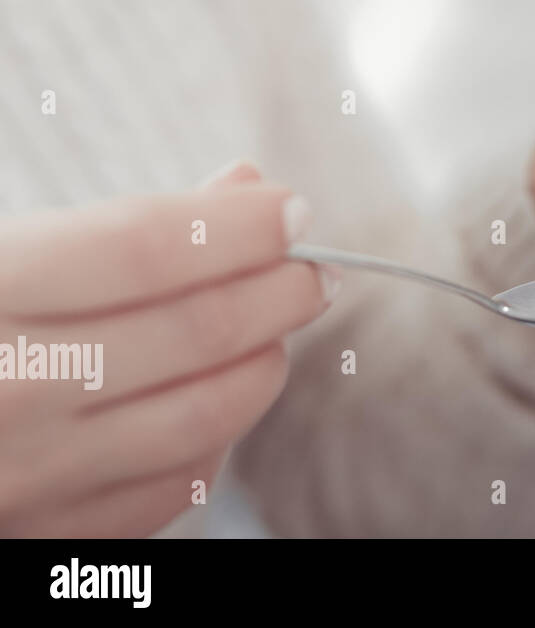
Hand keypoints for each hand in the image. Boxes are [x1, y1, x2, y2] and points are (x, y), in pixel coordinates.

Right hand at [0, 162, 337, 535]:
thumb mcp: (12, 253)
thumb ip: (124, 226)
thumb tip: (248, 188)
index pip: (145, 248)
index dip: (240, 225)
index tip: (293, 210)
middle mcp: (2, 390)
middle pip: (197, 330)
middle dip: (281, 289)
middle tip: (315, 271)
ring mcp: (25, 476)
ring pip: (205, 416)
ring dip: (266, 360)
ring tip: (278, 328)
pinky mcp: (49, 535)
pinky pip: (177, 485)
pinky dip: (220, 433)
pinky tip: (223, 392)